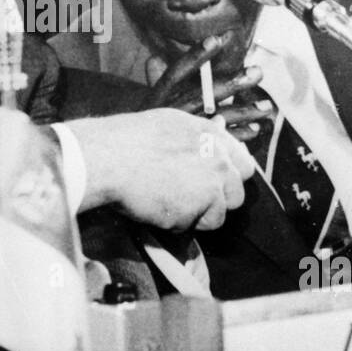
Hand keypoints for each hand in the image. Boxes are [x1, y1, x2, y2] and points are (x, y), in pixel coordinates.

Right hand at [66, 109, 254, 231]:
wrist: (108, 158)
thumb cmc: (129, 140)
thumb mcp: (171, 124)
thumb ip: (201, 132)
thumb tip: (220, 127)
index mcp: (212, 136)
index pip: (243, 164)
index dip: (228, 177)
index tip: (213, 183)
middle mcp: (219, 159)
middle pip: (237, 193)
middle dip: (217, 200)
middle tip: (187, 198)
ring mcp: (212, 185)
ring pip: (219, 215)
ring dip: (198, 215)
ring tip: (168, 203)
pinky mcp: (199, 209)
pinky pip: (194, 227)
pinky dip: (178, 224)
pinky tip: (157, 208)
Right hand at [140, 32, 272, 142]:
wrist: (139, 155)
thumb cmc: (153, 120)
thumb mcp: (151, 101)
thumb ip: (157, 79)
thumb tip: (153, 59)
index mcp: (162, 95)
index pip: (178, 71)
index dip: (196, 55)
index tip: (216, 39)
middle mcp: (176, 112)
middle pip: (206, 94)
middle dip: (233, 83)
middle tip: (258, 72)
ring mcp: (190, 132)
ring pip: (221, 118)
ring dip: (246, 112)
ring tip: (267, 106)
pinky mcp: (200, 149)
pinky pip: (223, 142)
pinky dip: (241, 135)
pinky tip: (257, 128)